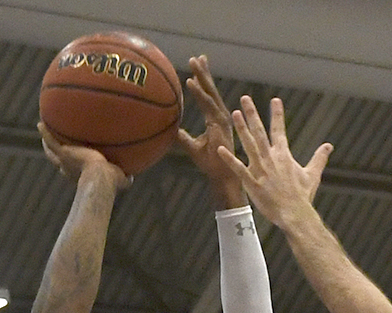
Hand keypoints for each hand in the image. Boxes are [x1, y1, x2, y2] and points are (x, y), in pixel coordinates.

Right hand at [38, 123, 128, 188]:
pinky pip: (51, 141)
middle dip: (54, 152)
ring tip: (43, 128)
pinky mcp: (63, 153)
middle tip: (52, 144)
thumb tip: (131, 178)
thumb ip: (125, 179)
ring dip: (46, 141)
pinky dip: (44, 133)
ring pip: (51, 150)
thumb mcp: (119, 180)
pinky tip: (40, 123)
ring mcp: (65, 160)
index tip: (70, 158)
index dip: (69, 164)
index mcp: (79, 173)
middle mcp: (69, 167)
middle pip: (57, 159)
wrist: (101, 178)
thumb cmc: (111, 182)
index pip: (71, 168)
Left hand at [175, 56, 243, 207]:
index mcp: (215, 118)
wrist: (222, 175)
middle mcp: (220, 115)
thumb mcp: (192, 147)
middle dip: (204, 72)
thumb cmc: (211, 163)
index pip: (208, 95)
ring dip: (201, 77)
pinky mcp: (220, 123)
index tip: (196, 67)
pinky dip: (198, 93)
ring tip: (193, 62)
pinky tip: (190, 82)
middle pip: (211, 89)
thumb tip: (169, 130)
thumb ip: (181, 137)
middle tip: (196, 57)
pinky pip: (207, 105)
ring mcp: (221, 118)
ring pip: (210, 93)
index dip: (203, 81)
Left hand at [221, 96, 331, 232]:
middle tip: (245, 99)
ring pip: (249, 145)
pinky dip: (229, 159)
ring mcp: (260, 170)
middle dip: (252, 114)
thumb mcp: (313, 174)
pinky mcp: (252, 183)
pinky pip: (238, 169)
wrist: (295, 214)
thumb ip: (319, 158)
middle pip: (260, 132)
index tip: (274, 100)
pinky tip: (220, 149)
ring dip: (242, 128)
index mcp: (284, 155)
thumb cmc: (303, 196)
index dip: (277, 114)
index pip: (279, 130)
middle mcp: (271, 158)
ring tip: (235, 113)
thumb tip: (329, 146)